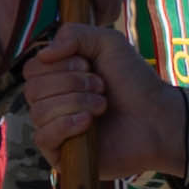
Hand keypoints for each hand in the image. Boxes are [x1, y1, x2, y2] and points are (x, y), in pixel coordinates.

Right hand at [25, 19, 184, 180]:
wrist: (157, 118)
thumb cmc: (135, 82)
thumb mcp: (107, 42)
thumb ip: (73, 33)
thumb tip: (43, 54)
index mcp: (58, 79)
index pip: (32, 69)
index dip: (57, 65)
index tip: (87, 65)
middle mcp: (53, 103)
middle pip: (32, 89)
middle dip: (71, 83)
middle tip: (101, 87)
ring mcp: (56, 130)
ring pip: (38, 112)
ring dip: (75, 103)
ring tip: (102, 105)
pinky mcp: (61, 155)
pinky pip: (43, 137)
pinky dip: (65, 125)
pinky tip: (88, 123)